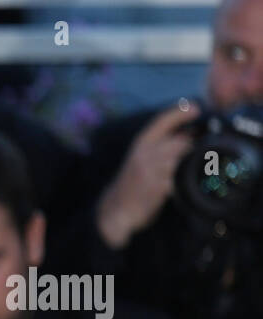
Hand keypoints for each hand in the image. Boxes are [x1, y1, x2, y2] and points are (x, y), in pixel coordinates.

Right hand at [96, 100, 198, 249]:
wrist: (115, 209)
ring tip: (195, 168)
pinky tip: (188, 183)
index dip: (181, 113)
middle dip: (193, 146)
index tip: (196, 108)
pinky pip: (179, 179)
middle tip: (203, 149)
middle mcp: (145, 154)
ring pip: (181, 159)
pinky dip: (186, 180)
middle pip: (180, 142)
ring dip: (191, 163)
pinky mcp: (158, 188)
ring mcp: (151, 171)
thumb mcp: (142, 158)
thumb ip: (162, 145)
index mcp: (141, 143)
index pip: (163, 121)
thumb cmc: (133, 182)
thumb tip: (190, 132)